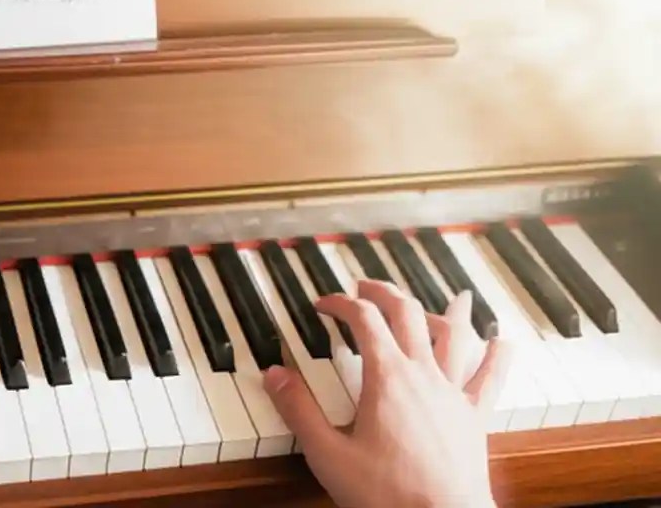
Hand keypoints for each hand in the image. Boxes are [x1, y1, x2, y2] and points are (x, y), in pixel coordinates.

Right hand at [264, 280, 512, 507]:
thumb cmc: (388, 495)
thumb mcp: (328, 454)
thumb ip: (299, 411)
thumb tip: (274, 374)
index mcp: (386, 377)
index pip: (363, 319)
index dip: (341, 303)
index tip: (324, 305)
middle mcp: (423, 375)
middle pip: (406, 313)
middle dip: (383, 293)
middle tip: (365, 288)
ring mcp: (453, 393)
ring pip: (452, 335)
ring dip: (440, 310)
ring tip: (433, 299)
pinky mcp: (474, 417)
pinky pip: (491, 377)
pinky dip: (497, 354)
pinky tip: (501, 341)